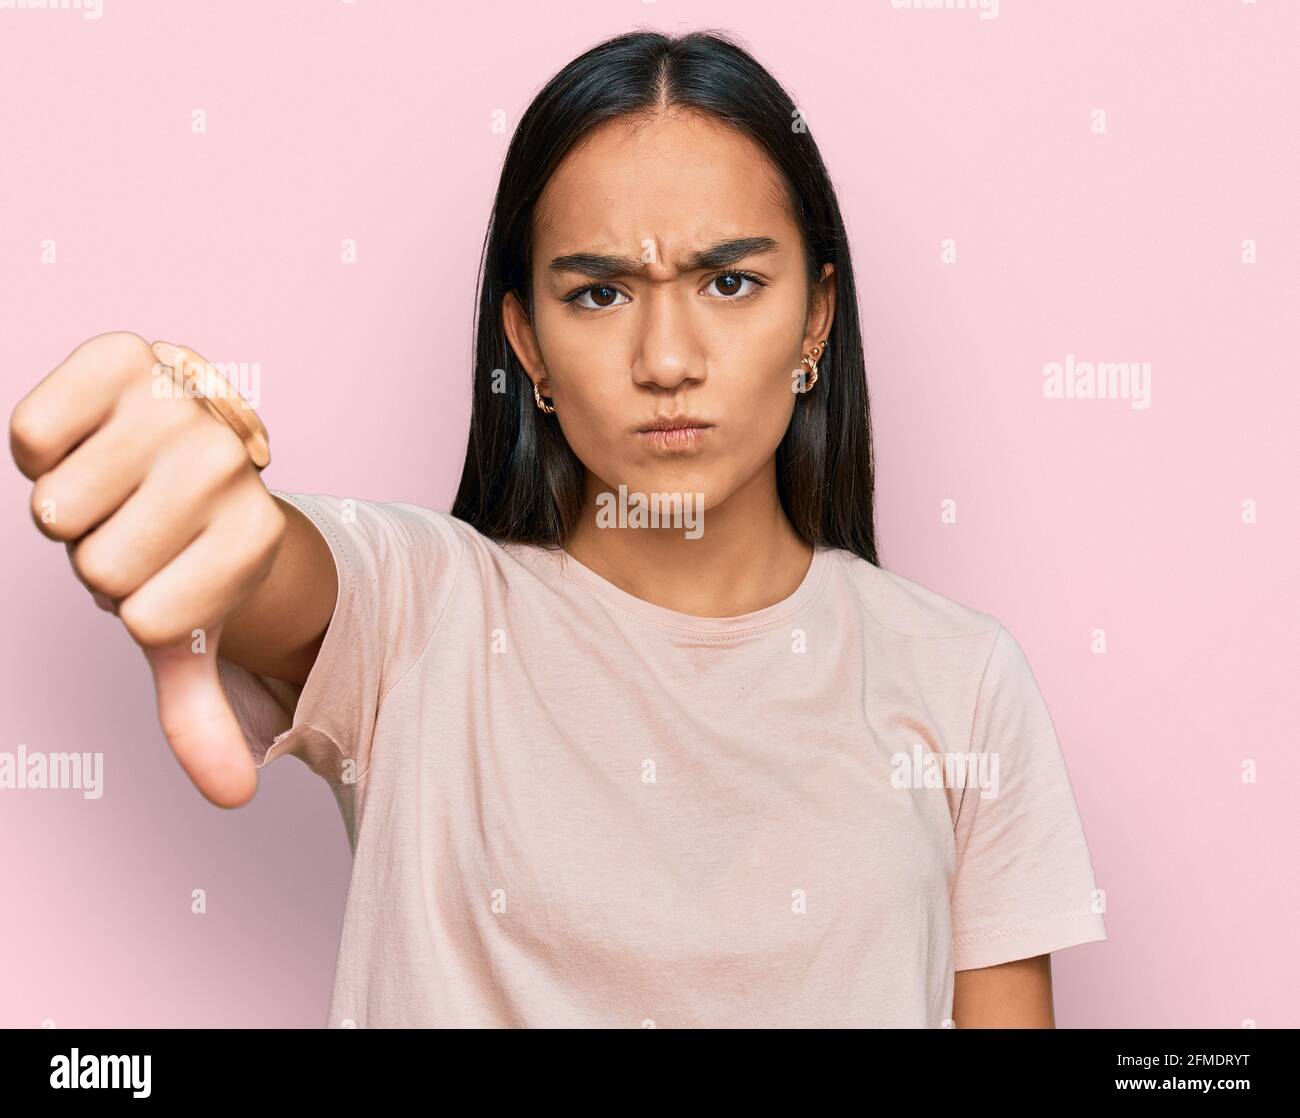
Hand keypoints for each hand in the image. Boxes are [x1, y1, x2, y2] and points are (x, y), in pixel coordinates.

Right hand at [9, 331, 286, 807]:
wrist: (188, 448)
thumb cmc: (183, 550)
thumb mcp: (193, 631)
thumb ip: (203, 713)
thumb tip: (236, 795)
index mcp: (256, 534)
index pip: (146, 620)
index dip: (136, 609)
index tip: (170, 578)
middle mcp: (229, 465)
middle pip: (95, 566)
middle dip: (99, 560)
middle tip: (136, 530)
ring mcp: (182, 404)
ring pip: (58, 507)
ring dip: (70, 508)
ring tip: (115, 488)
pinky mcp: (125, 354)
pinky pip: (31, 432)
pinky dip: (40, 448)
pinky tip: (88, 440)